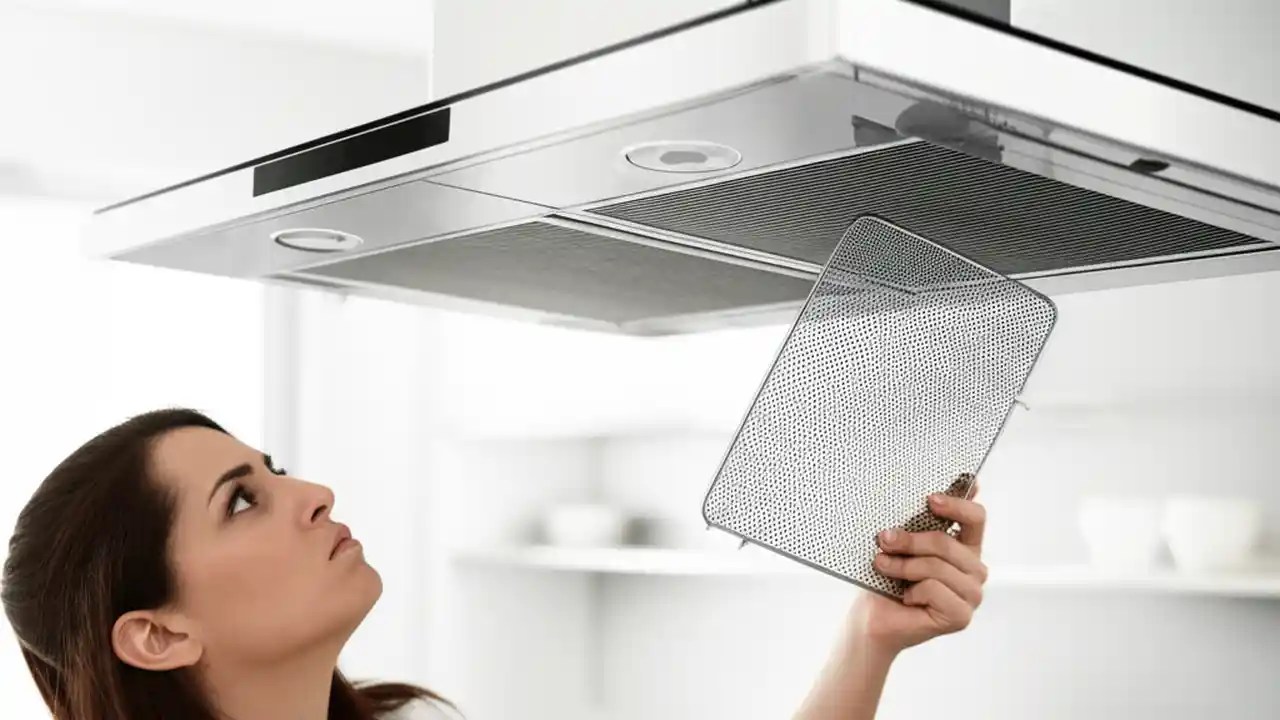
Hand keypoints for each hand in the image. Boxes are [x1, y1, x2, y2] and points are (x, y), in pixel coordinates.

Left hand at [850, 485, 988, 654]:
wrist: (873, 616)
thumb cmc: (888, 577)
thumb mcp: (903, 544)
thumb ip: (918, 522)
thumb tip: (927, 495)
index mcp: (965, 547)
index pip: (976, 518)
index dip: (957, 504)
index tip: (930, 499)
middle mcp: (975, 570)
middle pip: (947, 543)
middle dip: (910, 541)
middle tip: (884, 540)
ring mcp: (972, 595)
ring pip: (937, 567)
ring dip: (903, 567)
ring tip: (884, 568)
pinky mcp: (962, 616)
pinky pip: (934, 590)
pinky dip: (913, 592)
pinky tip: (908, 598)